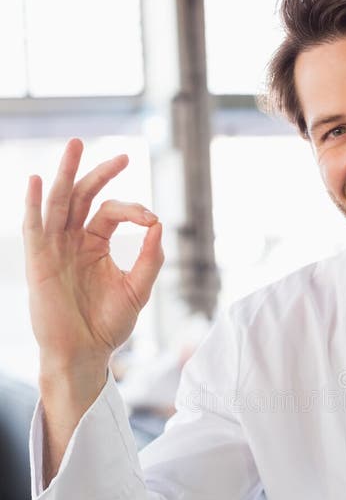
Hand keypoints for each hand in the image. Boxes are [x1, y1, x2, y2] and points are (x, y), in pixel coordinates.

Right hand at [23, 138, 163, 376]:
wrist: (85, 354)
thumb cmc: (107, 326)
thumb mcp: (136, 290)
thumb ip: (149, 259)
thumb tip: (159, 225)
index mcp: (94, 245)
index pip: (110, 211)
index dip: (133, 209)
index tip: (151, 221)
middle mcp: (72, 242)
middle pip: (83, 196)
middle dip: (99, 173)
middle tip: (123, 156)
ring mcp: (54, 250)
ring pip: (58, 202)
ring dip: (67, 173)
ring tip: (76, 144)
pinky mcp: (39, 263)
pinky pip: (34, 228)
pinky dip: (32, 204)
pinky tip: (34, 180)